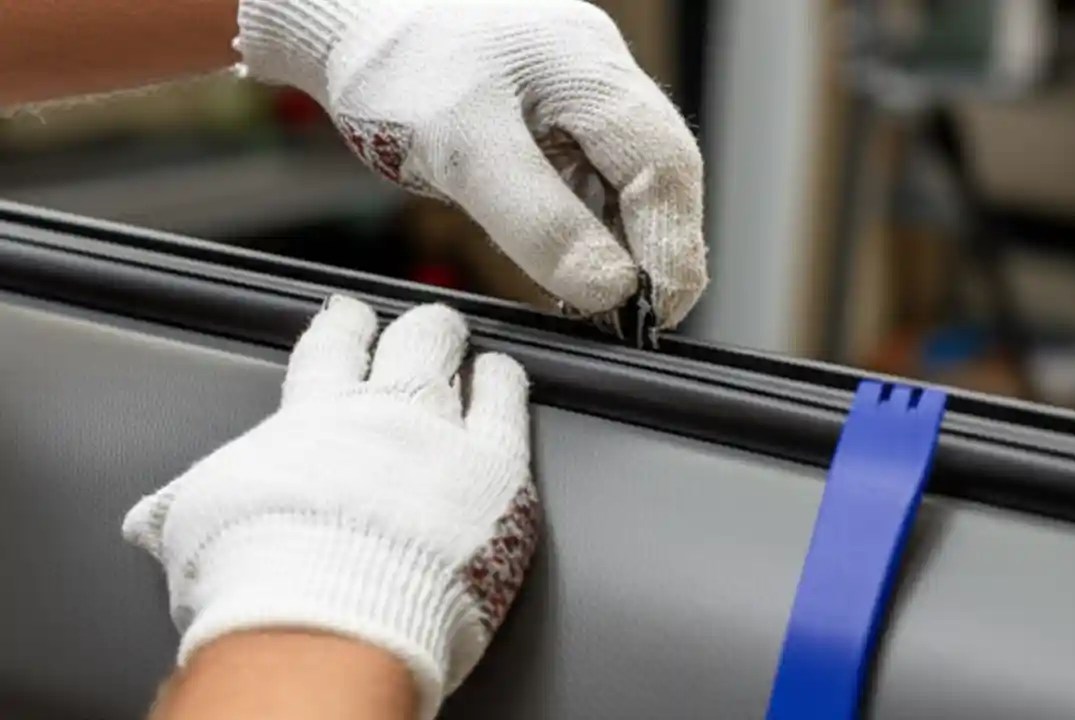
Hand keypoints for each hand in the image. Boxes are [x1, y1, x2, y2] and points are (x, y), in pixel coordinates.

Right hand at [123, 296, 538, 715]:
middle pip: (405, 343)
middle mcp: (381, 411)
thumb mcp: (199, 532)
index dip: (342, 328)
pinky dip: (506, 384)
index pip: (329, 350)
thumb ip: (188, 508)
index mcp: (312, 418)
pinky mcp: (495, 471)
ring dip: (459, 349)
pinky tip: (505, 380)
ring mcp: (442, 435)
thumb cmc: (258, 581)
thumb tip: (152, 519)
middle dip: (412, 331)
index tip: (347, 318)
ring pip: (457, 362)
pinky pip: (509, 404)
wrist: (324, 620)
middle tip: (419, 326)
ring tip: (469, 349)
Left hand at [236, 0, 708, 328]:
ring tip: (595, 300)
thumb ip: (542, 224)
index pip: (667, 167)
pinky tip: (569, 258)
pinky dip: (590, 223)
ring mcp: (581, 89)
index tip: (650, 314)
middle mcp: (600, 73)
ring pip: (630, 180)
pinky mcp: (555, 109)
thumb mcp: (463, 154)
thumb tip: (611, 290)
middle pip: (662, 173)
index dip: (672, 248)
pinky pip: (593, 174)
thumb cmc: (397, 70)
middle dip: (656, 250)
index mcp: (590, 68)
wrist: (348, 24)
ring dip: (623, 243)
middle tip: (629, 319)